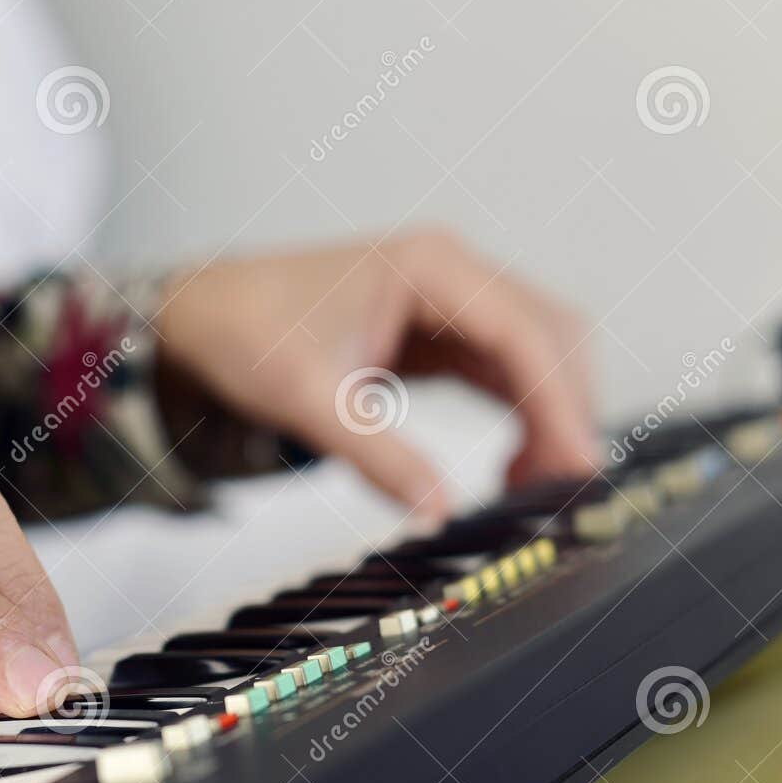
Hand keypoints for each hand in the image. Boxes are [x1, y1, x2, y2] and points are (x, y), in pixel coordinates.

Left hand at [155, 230, 597, 519]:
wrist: (203, 315)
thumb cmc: (245, 334)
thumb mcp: (306, 400)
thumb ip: (376, 458)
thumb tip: (437, 514)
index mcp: (428, 268)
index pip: (522, 334)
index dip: (559, 403)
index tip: (578, 465)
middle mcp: (453, 275)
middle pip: (549, 340)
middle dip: (564, 414)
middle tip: (557, 492)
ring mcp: (453, 301)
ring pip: (538, 357)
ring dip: (549, 419)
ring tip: (530, 488)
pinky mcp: (444, 332)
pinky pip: (508, 373)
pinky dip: (523, 418)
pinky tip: (510, 468)